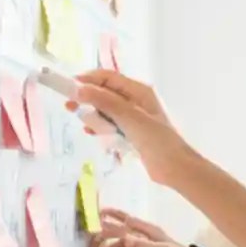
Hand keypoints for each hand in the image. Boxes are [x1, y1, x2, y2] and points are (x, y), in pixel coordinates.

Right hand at [71, 69, 190, 186]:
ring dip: (95, 117)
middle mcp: (137, 101)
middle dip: (87, 99)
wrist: (176, 168)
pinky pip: (111, 125)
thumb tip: (80, 89)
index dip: (88, 79)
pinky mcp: (132, 133)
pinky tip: (94, 133)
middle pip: (105, 93)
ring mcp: (134, 118)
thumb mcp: (130, 119)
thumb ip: (106, 103)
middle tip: (69, 107)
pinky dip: (102, 128)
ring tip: (87, 126)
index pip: (109, 78)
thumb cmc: (158, 141)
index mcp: (140, 91)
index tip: (68, 86)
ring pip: (106, 111)